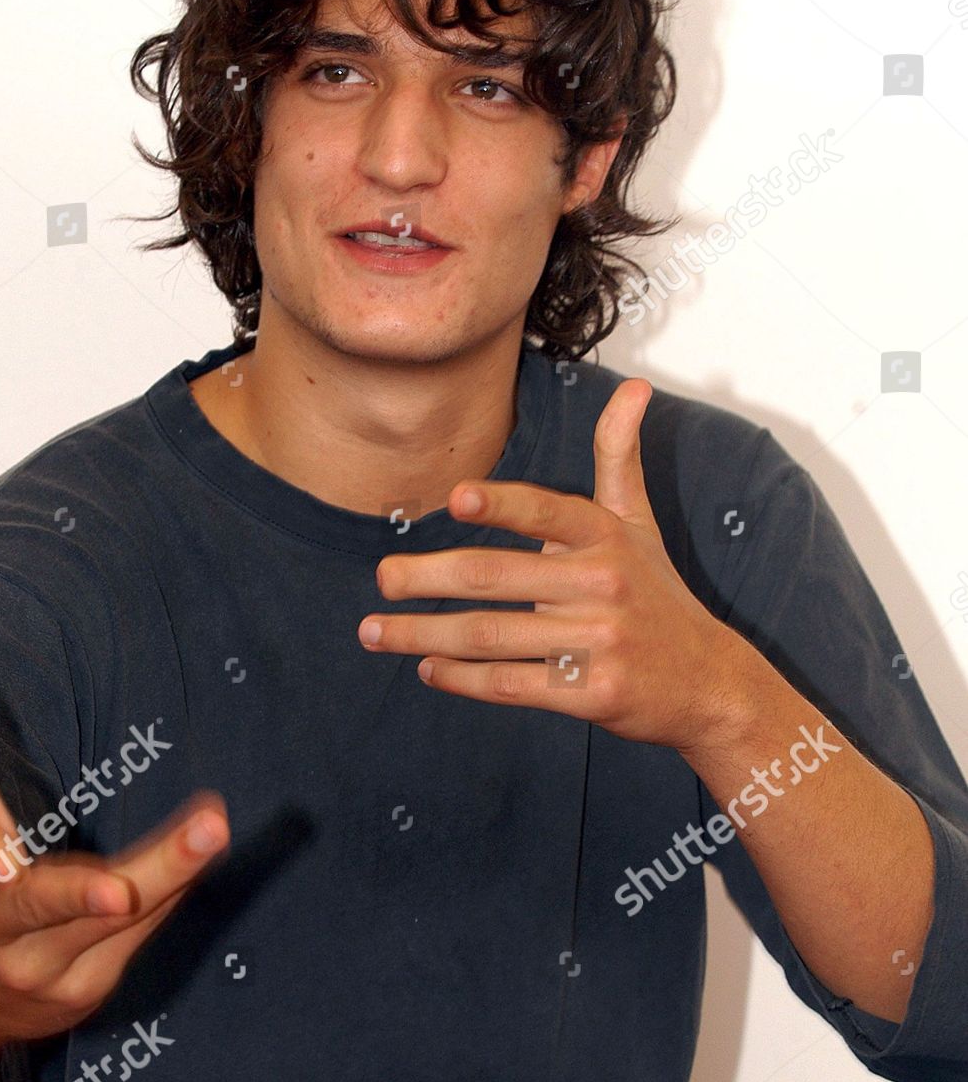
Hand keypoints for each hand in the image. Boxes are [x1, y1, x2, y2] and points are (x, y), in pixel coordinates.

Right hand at [0, 662, 229, 1054]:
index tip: (0, 859)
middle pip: (47, 905)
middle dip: (91, 888)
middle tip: (154, 844)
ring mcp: (43, 973)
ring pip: (112, 920)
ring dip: (167, 873)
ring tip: (212, 827)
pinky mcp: (86, 989)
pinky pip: (139, 932)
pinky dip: (169, 889)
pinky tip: (201, 849)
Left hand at [357, 378, 741, 751]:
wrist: (707, 683)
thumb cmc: (658, 595)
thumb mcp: (640, 522)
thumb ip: (619, 456)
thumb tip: (635, 386)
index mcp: (605, 537)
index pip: (547, 512)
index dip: (502, 505)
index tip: (454, 498)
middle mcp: (602, 585)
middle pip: (498, 577)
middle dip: (428, 578)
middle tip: (382, 577)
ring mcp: (597, 642)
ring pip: (492, 635)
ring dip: (423, 635)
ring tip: (374, 632)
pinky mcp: (591, 694)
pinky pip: (511, 685)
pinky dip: (463, 679)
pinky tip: (427, 669)